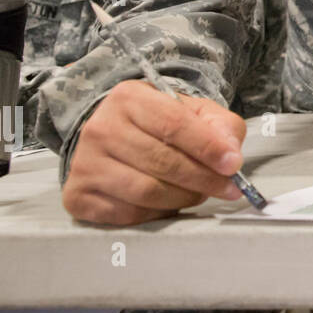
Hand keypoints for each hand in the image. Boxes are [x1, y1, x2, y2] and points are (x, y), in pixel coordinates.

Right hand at [62, 80, 246, 225]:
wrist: (112, 136)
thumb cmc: (158, 124)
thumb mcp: (192, 111)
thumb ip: (220, 126)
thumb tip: (231, 153)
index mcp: (129, 98)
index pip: (174, 124)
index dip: (207, 148)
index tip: (233, 165)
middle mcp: (101, 128)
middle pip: (162, 162)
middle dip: (203, 179)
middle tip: (228, 188)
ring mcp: (86, 163)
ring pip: (146, 192)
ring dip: (183, 198)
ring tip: (200, 193)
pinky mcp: (78, 195)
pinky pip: (128, 214)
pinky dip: (158, 213)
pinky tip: (170, 203)